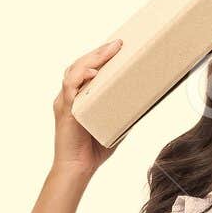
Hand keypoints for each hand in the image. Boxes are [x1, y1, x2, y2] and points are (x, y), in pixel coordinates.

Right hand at [53, 39, 123, 178]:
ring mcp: (65, 101)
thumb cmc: (94, 148)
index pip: (87, 68)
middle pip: (80, 64)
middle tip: (118, 43)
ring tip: (109, 51)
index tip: (117, 45)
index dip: (100, 55)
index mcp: (80, 95)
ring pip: (74, 70)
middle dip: (99, 51)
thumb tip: (146, 100)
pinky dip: (80, 77)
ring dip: (92, 58)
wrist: (78, 168)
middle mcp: (70, 95)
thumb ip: (125, 110)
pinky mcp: (65, 111)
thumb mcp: (115, 123)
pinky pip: (69, 88)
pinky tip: (92, 73)